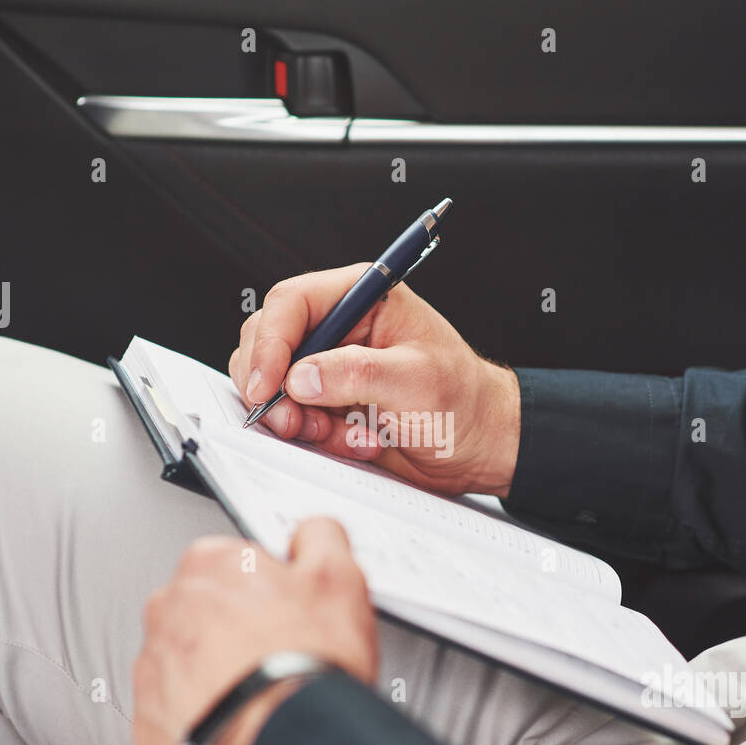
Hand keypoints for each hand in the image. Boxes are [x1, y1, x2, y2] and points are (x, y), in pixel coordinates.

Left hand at [132, 518, 376, 744]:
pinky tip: (236, 721)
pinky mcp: (148, 721)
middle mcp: (169, 608)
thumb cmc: (305, 664)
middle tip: (277, 654)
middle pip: (204, 608)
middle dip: (235, 627)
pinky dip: (200, 715)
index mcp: (208, 563)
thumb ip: (320, 538)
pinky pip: (174, 710)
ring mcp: (153, 666)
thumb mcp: (339, 579)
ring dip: (214, 672)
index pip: (233, 559)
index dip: (267, 586)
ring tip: (258, 694)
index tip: (287, 609)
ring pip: (186, 660)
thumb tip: (312, 532)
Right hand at [229, 265, 520, 496]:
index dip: (270, 343)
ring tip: (344, 434)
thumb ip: (357, 373)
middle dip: (274, 388)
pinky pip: (294, 419)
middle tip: (295, 423)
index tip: (267, 386)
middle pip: (268, 343)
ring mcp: (328, 368)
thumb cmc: (462, 401)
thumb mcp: (417, 381)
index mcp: (362, 298)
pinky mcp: (326, 405)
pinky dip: (316, 438)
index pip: (292, 304)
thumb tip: (301, 376)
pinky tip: (358, 441)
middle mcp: (338, 329)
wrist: (478, 446)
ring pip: (274, 386)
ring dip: (299, 420)